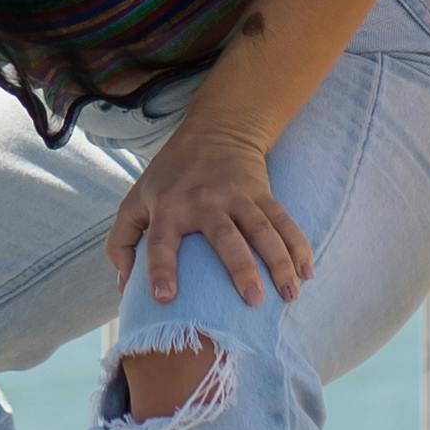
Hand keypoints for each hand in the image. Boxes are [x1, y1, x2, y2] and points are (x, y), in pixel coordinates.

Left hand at [107, 113, 310, 312]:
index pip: (160, 242)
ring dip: (279, 261)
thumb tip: (124, 286)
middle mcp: (204, 202)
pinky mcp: (262, 192)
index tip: (165, 298)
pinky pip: (283, 221)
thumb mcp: (135, 200)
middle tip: (253, 300)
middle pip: (225, 237)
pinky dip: (298, 245)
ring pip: (262, 230)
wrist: (215, 129)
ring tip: (290, 294)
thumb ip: (121, 242)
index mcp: (168, 208)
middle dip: (240, 268)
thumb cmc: (169, 176)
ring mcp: (237, 196)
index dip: (160, 268)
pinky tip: (307, 270)